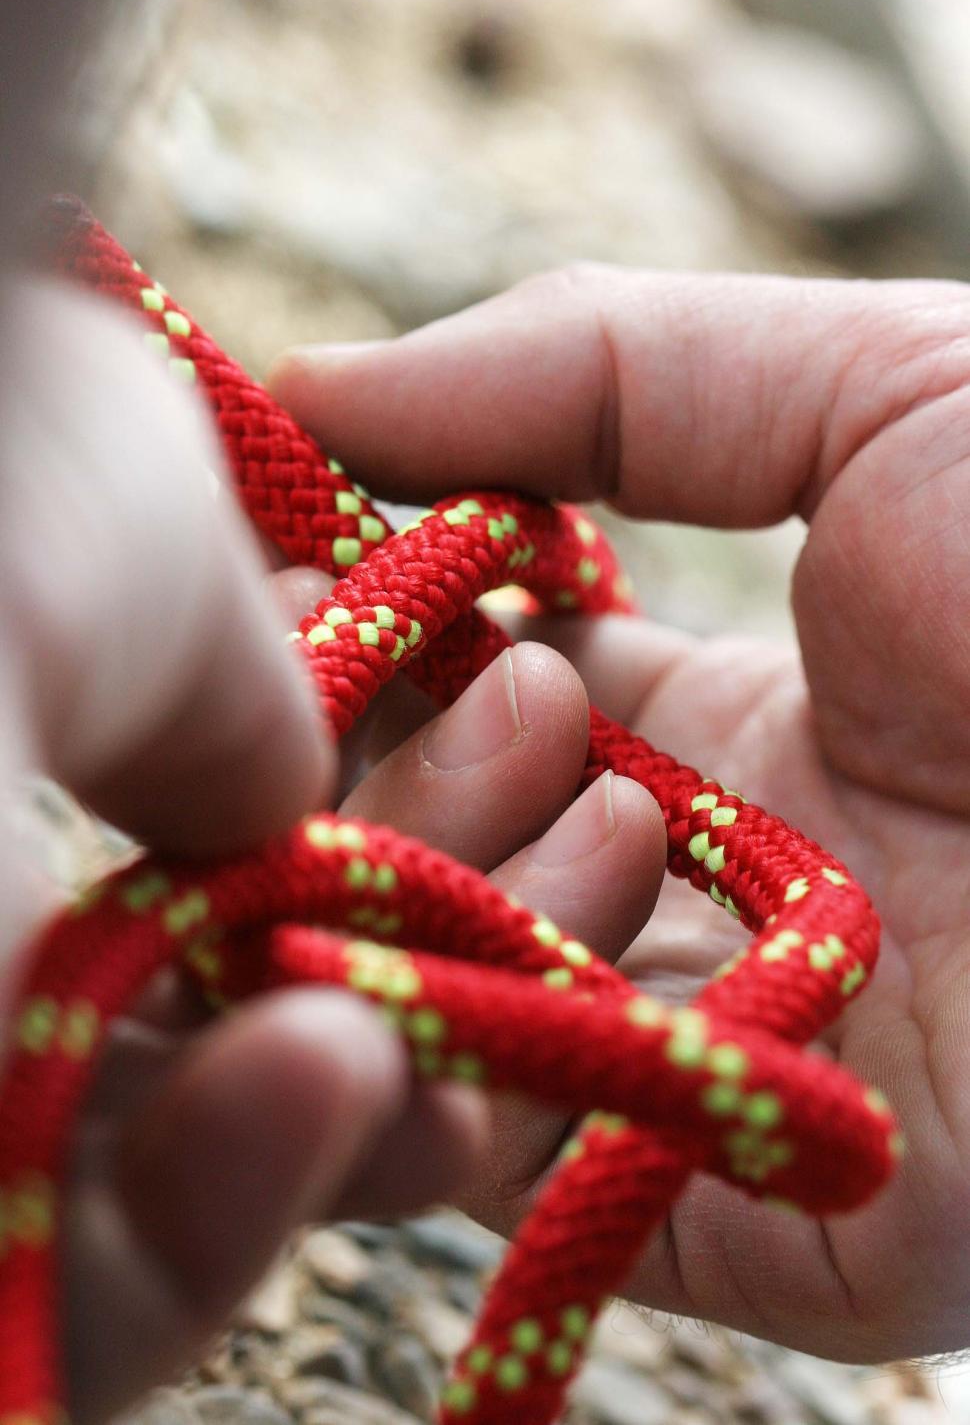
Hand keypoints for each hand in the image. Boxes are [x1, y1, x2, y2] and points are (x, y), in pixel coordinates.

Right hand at [0, 279, 665, 1421]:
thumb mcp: (860, 395)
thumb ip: (604, 372)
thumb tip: (338, 390)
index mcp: (667, 713)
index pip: (412, 701)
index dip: (323, 648)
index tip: (268, 591)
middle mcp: (634, 882)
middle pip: (375, 860)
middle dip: (308, 788)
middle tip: (301, 706)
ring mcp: (649, 1043)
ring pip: (385, 1016)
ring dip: (343, 917)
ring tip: (406, 807)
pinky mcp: (686, 1197)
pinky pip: (470, 1164)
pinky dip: (378, 1090)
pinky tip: (357, 1000)